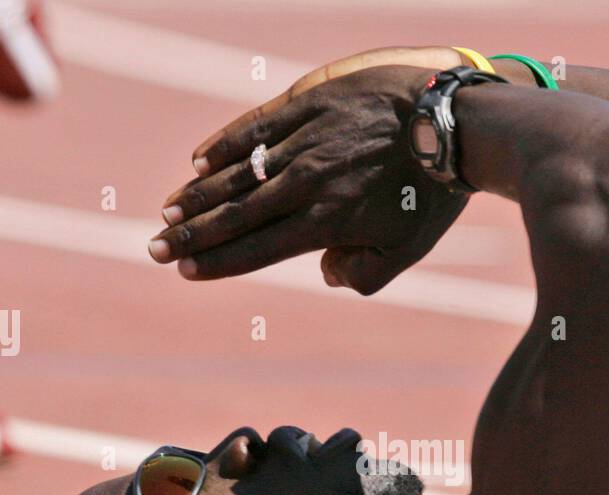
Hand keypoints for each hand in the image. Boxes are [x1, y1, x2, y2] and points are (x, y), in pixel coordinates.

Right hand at [149, 62, 468, 293]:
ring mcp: (305, 140)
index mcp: (325, 222)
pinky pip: (257, 125)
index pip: (258, 248)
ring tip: (170, 211)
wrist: (453, 127)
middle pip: (236, 213)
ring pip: (240, 172)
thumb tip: (323, 274)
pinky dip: (226, 143)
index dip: (219, 262)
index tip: (186, 270)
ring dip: (200, 194)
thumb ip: (361, 275)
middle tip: (155, 248)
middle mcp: (305, 182)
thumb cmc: (431, 196)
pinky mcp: (310, 105)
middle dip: (191, 234)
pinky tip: (200, 160)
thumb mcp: (404, 251)